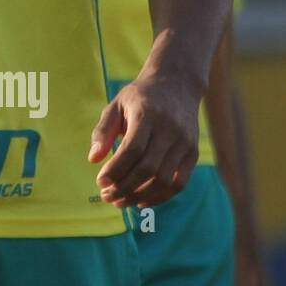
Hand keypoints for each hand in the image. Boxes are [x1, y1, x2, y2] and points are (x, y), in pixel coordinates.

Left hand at [90, 73, 198, 207]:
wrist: (176, 84)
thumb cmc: (139, 97)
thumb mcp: (116, 105)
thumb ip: (103, 130)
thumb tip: (93, 159)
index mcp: (147, 115)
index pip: (132, 149)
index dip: (115, 169)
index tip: (100, 181)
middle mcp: (169, 130)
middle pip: (147, 168)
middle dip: (124, 187)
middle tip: (106, 196)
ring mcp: (184, 143)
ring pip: (163, 180)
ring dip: (139, 196)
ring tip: (120, 201)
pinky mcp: (193, 154)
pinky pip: (179, 183)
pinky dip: (160, 197)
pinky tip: (141, 201)